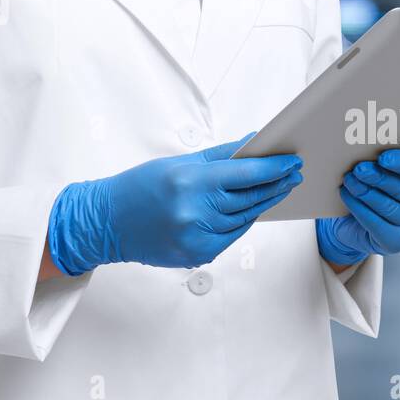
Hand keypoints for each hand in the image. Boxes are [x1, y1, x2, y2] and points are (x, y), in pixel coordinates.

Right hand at [48, 134, 300, 274]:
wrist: (106, 223)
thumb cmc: (139, 187)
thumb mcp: (179, 163)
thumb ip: (220, 156)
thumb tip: (253, 144)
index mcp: (191, 182)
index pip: (246, 174)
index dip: (274, 168)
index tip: (292, 161)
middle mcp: (195, 212)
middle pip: (250, 198)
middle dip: (276, 185)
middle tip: (294, 174)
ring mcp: (197, 237)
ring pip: (244, 218)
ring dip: (263, 203)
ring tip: (279, 189)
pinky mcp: (197, 254)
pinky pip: (232, 236)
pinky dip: (243, 222)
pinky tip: (253, 209)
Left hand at [315, 149, 399, 265]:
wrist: (361, 224)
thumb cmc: (377, 189)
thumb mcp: (386, 172)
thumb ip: (386, 160)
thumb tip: (368, 143)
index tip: (383, 157)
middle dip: (379, 178)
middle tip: (358, 169)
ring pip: (389, 208)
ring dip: (366, 193)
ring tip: (349, 180)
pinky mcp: (398, 242)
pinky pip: (377, 224)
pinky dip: (359, 208)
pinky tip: (347, 195)